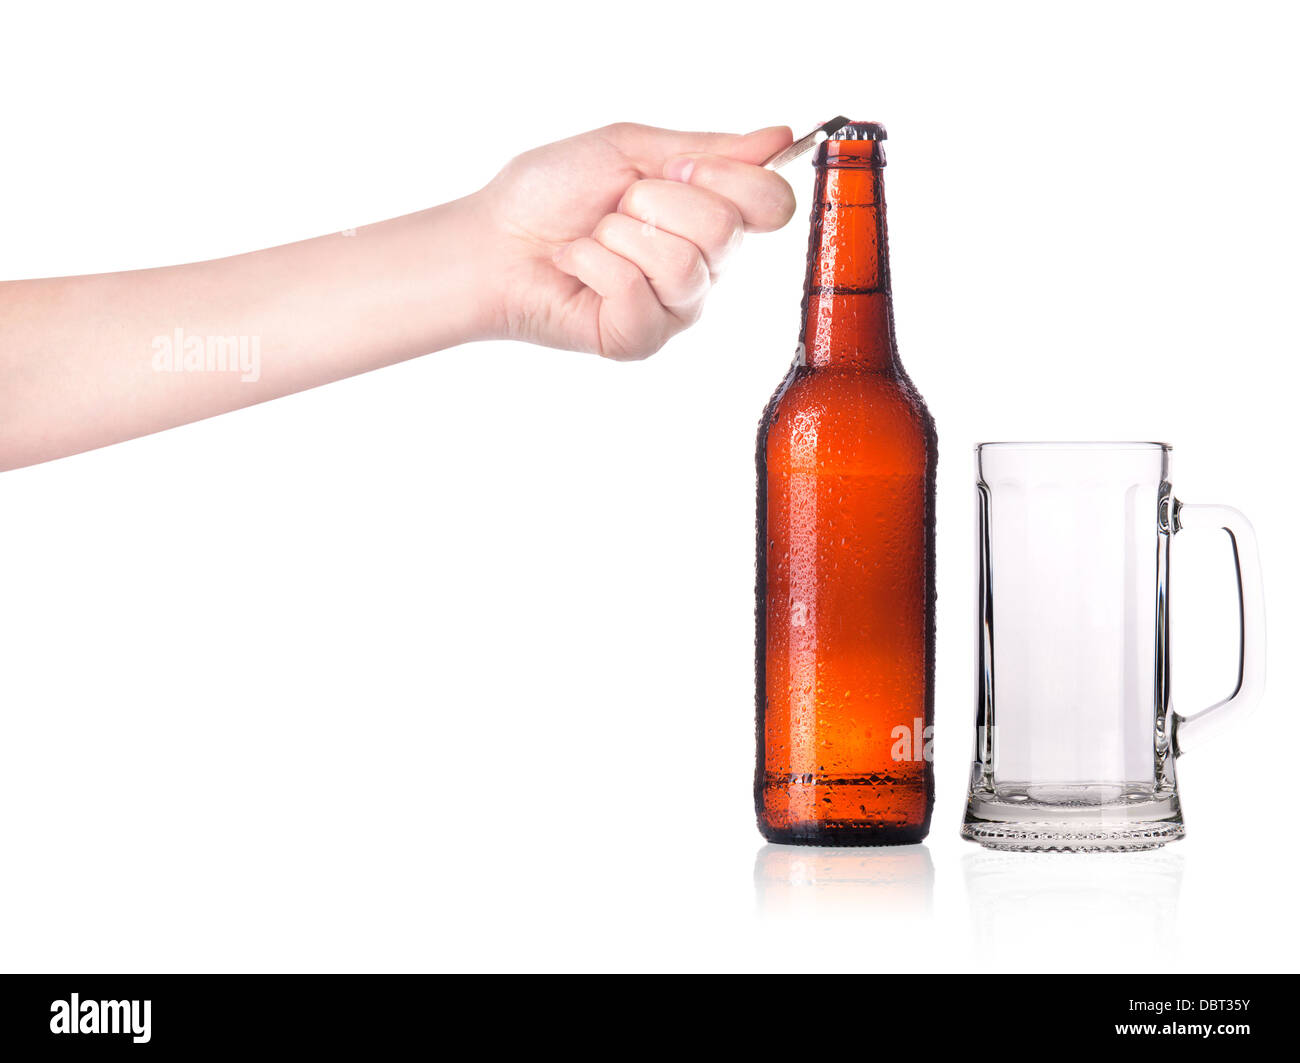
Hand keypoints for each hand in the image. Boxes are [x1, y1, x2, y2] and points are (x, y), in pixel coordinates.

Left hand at [476, 123, 796, 359]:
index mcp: (710, 216)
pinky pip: (637, 295)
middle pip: (727, 232)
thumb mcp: (633, 149)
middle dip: (659, 202)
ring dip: (622, 235)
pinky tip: (578, 269)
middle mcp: (704, 268)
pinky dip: (595, 266)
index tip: (679, 166)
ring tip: (595, 237)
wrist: (495, 238)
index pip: (772, 204)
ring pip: (684, 265)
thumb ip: (710, 148)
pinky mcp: (640, 340)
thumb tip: (781, 136)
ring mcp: (674, 310)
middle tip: (620, 206)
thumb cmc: (554, 192)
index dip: (730, 178)